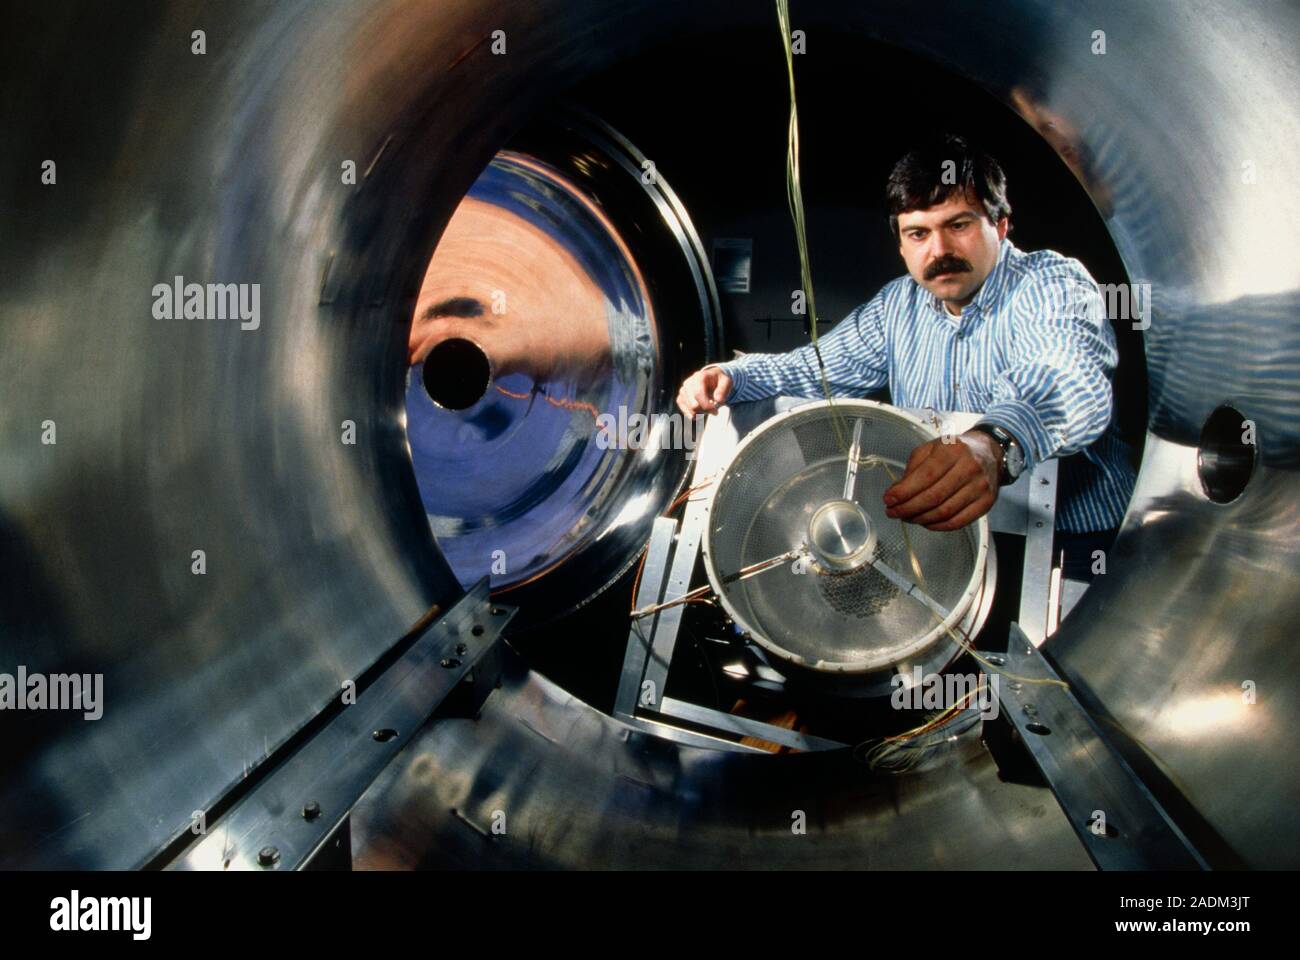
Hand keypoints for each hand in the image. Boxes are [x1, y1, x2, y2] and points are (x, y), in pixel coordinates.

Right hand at [676, 365, 732, 415]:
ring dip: (701, 413)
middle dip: (706, 411)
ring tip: (708, 407)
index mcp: (699, 377)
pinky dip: (694, 415)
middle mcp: (688, 383)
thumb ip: (723, 390)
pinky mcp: (680, 398)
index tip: (716, 411)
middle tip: (714, 410)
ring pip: (690, 410)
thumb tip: (718, 400)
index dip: (706, 406)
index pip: (698, 394)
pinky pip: (685, 411)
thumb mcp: (726, 382)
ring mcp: (683, 391)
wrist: (712, 378)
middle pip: (693, 405)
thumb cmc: (719, 381)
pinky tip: (701, 413)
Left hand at [881, 431, 1001, 530]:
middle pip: (934, 497)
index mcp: (953, 450)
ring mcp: (980, 487)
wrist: (990, 451)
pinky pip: (958, 522)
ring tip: (907, 517)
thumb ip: (913, 468)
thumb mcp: (931, 448)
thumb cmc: (955, 450)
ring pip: (945, 512)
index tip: (888, 500)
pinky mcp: (987, 503)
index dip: (904, 492)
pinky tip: (925, 522)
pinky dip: (938, 526)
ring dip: (920, 519)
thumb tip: (896, 493)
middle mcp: (969, 467)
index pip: (925, 477)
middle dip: (908, 509)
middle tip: (893, 512)